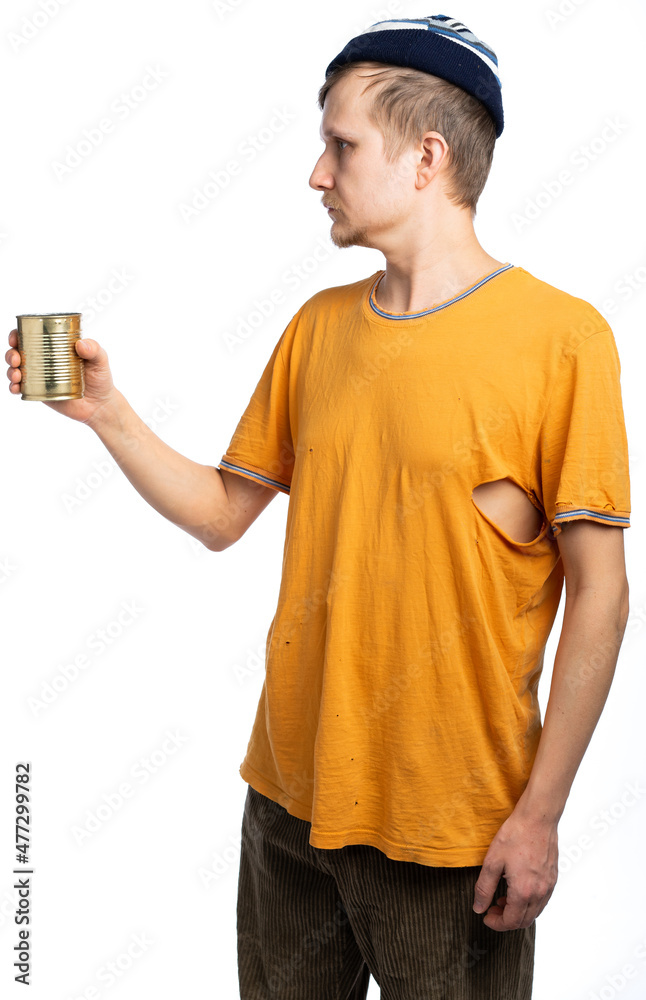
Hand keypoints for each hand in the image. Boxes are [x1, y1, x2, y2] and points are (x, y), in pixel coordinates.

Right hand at [6, 328, 117, 423]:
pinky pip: (22, 389)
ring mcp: (40, 377)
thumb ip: (95, 350)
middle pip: (19, 352)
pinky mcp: (40, 393)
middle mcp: (44, 360)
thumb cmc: (101, 379)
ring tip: (17, 376)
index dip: (17, 334)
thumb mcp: (101, 361)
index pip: (31, 336)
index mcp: (55, 347)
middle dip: (11, 354)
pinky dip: (14, 388)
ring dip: (10, 370)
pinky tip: (15, 388)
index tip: (15, 337)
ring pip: (17, 370)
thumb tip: (80, 344)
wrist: (101, 406)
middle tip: (17, 359)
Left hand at [472, 808, 558, 930]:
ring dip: (518, 912)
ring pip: (534, 912)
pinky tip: (517, 889)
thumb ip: (484, 888)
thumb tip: (478, 908)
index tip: (486, 916)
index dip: (497, 924)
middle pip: (524, 921)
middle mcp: (540, 893)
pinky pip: (542, 900)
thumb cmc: (515, 835)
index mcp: (523, 892)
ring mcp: (549, 886)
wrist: (538, 818)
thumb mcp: (492, 861)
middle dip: (506, 920)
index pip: (511, 921)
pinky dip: (529, 903)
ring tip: (502, 899)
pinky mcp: (553, 877)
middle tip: (492, 908)